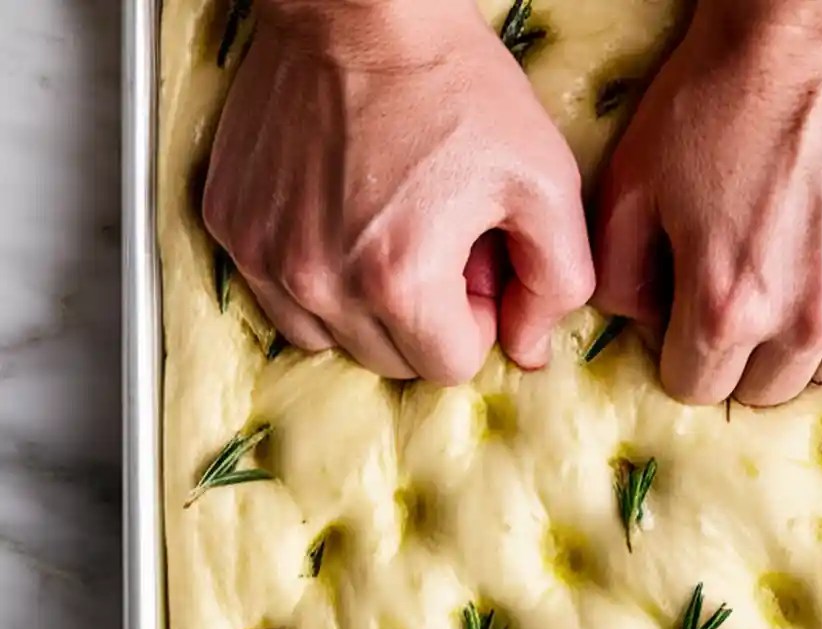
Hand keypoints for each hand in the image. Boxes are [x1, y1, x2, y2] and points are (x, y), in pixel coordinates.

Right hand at [204, 0, 592, 382]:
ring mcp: (264, 254)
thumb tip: (529, 351)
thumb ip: (557, 281)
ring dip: (365, 306)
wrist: (359, 9)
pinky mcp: (231, 222)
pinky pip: (276, 290)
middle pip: (388, 359)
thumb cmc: (455, 84)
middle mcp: (319, 282)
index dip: (478, 319)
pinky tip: (342, 212)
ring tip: (390, 229)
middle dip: (425, 317)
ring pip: (327, 336)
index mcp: (400, 281)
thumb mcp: (545, 180)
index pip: (448, 367)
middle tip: (440, 240)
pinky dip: (313, 271)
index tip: (478, 264)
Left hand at [593, 0, 821, 406]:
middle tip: (750, 282)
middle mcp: (814, 318)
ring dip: (815, 325)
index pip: (698, 388)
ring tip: (805, 252)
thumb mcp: (629, 184)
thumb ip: (617, 277)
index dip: (685, 350)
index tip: (694, 312)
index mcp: (730, 308)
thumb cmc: (714, 99)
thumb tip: (641, 326)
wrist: (817, 26)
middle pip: (770, 388)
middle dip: (747, 350)